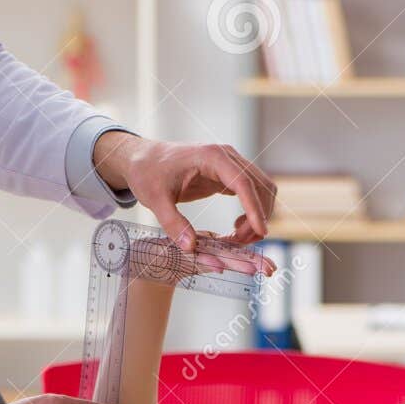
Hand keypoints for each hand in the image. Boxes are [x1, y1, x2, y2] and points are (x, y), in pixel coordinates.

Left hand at [94, 134, 277, 251]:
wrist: (143, 158)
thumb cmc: (147, 173)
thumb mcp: (155, 199)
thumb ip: (172, 223)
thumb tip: (191, 247)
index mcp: (211, 156)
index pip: (243, 183)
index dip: (255, 208)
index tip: (262, 232)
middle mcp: (226, 156)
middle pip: (259, 185)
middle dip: (259, 215)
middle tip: (241, 243)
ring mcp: (230, 163)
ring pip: (261, 188)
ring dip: (259, 214)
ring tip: (238, 238)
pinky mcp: (228, 173)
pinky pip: (252, 191)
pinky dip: (252, 210)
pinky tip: (237, 227)